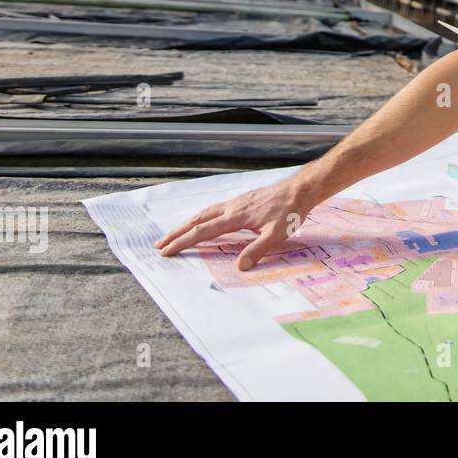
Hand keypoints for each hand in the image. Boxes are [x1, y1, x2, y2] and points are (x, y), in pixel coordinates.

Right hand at [154, 173, 319, 270]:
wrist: (299, 190)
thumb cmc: (290, 213)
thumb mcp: (277, 234)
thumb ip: (258, 250)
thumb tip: (240, 266)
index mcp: (236, 216)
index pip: (203, 231)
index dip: (183, 241)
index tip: (167, 251)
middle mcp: (231, 207)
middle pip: (197, 219)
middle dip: (177, 232)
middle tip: (159, 244)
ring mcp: (235, 202)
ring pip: (204, 212)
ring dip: (186, 224)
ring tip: (173, 234)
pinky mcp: (241, 201)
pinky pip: (214, 209)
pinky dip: (201, 217)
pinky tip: (201, 221)